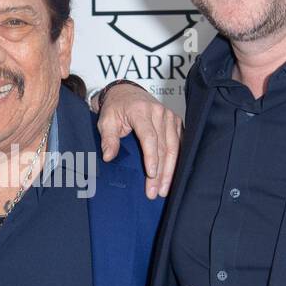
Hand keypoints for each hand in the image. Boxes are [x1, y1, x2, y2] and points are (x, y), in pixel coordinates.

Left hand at [95, 81, 181, 197]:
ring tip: (164, 189)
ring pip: (174, 148)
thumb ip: (108, 139)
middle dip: (160, 172)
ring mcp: (170, 117)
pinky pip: (180, 144)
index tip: (150, 175)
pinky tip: (173, 176)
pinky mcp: (176, 122)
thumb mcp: (105, 121)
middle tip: (155, 192)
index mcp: (141, 111)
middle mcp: (159, 113)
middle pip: (163, 147)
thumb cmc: (116, 108)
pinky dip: (177, 161)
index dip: (151, 157)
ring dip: (170, 171)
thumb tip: (108, 157)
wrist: (127, 93)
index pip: (149, 137)